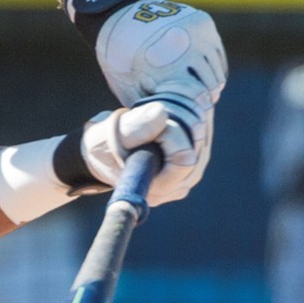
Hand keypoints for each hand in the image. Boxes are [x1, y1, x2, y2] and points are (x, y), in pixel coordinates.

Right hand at [77, 96, 211, 205]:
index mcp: (157, 189)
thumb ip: (135, 127)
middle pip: (196, 146)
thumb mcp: (111, 136)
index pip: (184, 157)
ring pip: (201, 139)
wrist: (102, 155)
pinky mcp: (192, 166)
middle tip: (152, 115)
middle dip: (178, 123)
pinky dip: (186, 124)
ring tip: (154, 120)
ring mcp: (187, 178)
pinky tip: (164, 123)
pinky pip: (200, 138)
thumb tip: (162, 114)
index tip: (149, 122)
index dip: (171, 132)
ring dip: (182, 121)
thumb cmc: (103, 148)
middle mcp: (177, 188)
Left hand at [94, 0, 226, 112]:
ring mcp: (197, 34)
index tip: (191, 122)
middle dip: (203, 101)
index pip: (196, 102)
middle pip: (210, 89)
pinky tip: (199, 74)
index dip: (195, 114)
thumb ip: (153, 109)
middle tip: (197, 110)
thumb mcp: (131, 90)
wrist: (119, 14)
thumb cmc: (122, 59)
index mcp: (168, 69)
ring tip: (198, 94)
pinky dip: (211, 67)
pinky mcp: (203, 23)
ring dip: (210, 86)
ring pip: (216, 73)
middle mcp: (187, 49)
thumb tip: (171, 130)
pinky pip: (216, 55)